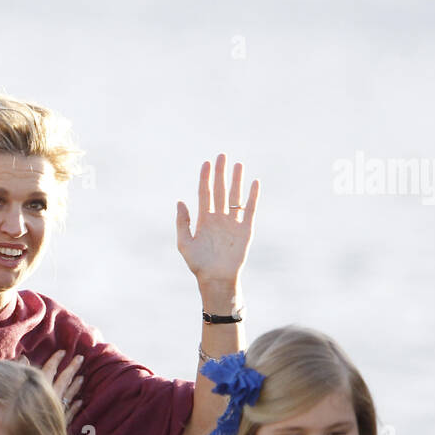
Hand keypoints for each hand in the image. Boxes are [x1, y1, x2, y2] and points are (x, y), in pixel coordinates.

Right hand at [19, 350, 83, 423]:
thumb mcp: (14, 390)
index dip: (55, 360)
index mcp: (40, 388)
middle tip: (80, 358)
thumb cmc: (13, 413)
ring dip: (75, 385)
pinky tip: (80, 401)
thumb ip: (17, 373)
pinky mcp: (60, 423)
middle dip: (72, 368)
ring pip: (69, 394)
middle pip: (64, 379)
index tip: (63, 352)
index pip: (50, 370)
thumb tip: (24, 358)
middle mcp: (51, 397)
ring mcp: (57, 410)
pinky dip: (75, 406)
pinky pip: (70, 412)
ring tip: (82, 378)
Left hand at [176, 154, 258, 288]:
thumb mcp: (184, 243)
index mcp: (203, 219)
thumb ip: (182, 222)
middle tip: (222, 155)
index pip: (205, 192)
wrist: (216, 279)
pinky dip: (253, 196)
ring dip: (237, 180)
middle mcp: (218, 217)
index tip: (206, 163)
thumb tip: (180, 201)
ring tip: (238, 164)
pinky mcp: (246, 229)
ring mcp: (232, 222)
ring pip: (235, 196)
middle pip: (220, 190)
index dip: (205, 178)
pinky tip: (254, 183)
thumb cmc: (198, 264)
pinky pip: (249, 209)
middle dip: (221, 173)